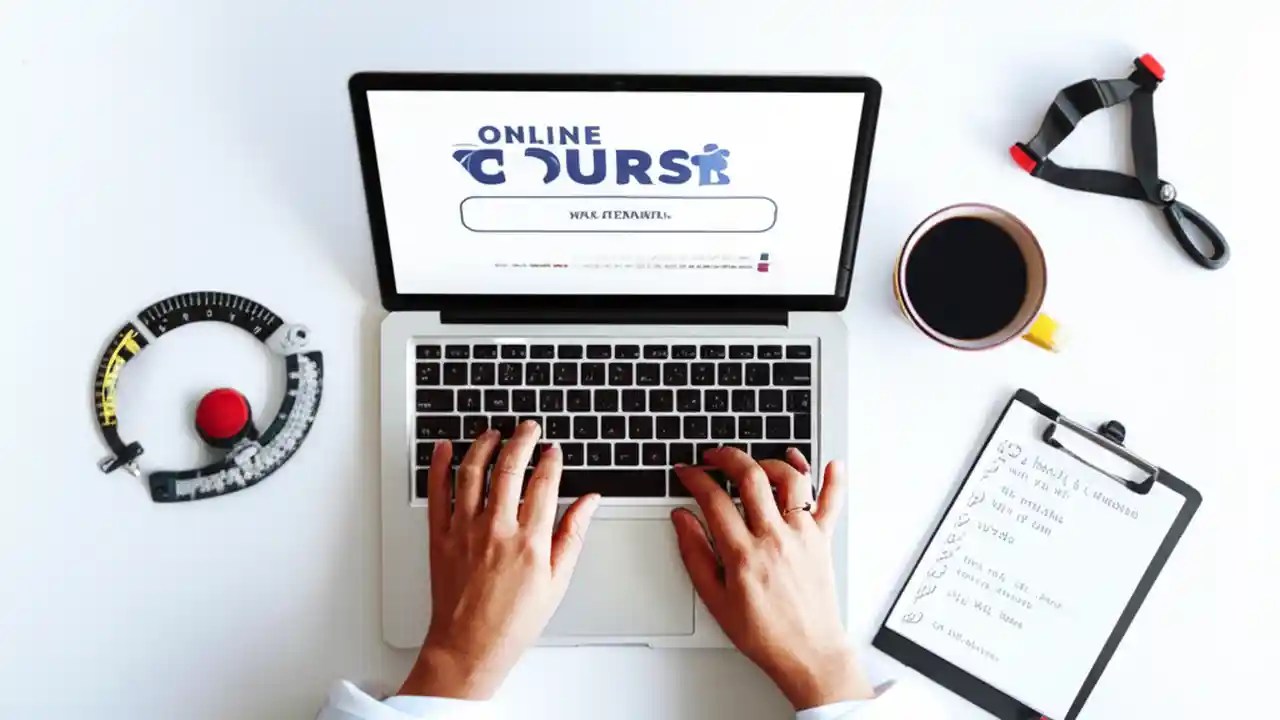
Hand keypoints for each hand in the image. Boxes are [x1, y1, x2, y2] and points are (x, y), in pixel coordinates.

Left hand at [399, 422, 600, 699]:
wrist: (469, 646)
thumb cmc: (513, 621)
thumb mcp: (557, 581)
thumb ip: (573, 535)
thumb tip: (589, 502)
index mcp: (530, 542)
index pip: (544, 484)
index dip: (551, 460)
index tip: (553, 449)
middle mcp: (496, 530)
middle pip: (510, 468)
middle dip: (521, 440)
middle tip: (528, 428)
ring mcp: (464, 531)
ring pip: (473, 472)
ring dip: (484, 444)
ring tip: (493, 432)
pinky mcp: (439, 537)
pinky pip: (436, 492)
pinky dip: (439, 465)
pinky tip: (445, 447)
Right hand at [671, 447, 872, 709]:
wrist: (808, 653)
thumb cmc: (763, 633)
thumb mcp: (715, 599)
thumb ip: (695, 554)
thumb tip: (682, 519)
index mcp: (743, 554)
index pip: (713, 499)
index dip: (695, 478)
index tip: (687, 472)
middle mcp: (775, 538)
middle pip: (751, 477)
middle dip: (728, 457)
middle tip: (715, 456)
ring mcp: (803, 536)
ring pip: (791, 479)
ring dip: (772, 462)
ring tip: (757, 464)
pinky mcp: (822, 540)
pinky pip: (833, 503)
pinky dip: (834, 480)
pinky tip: (831, 464)